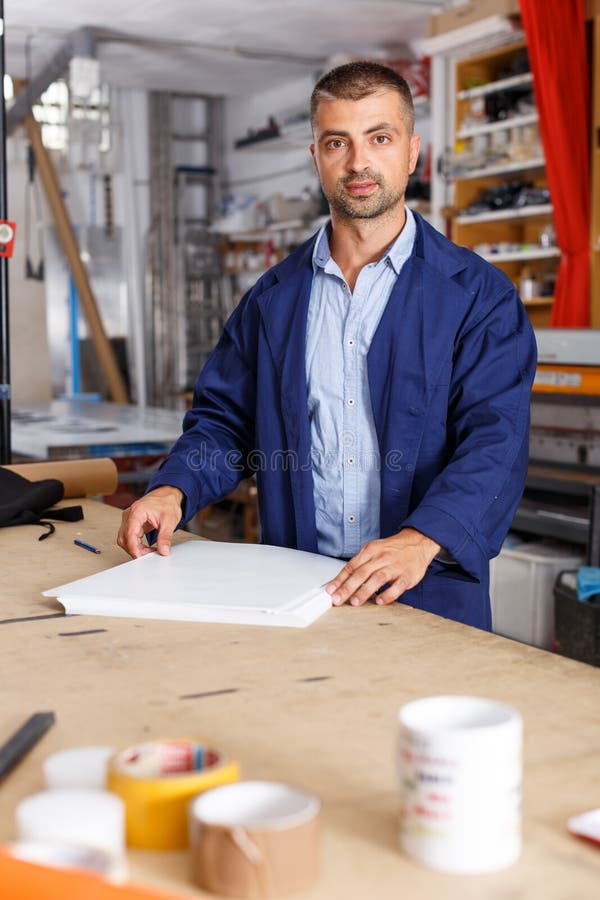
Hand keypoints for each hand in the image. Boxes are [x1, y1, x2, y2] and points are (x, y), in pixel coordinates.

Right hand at [117, 486, 184, 558]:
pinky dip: (136, 545)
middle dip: (135, 550)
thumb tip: (163, 551)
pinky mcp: (131, 523)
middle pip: (124, 538)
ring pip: (124, 539)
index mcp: (137, 511)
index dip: (134, 548)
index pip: (130, 533)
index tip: (141, 557)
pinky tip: (146, 548)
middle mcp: (129, 515)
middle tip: (149, 555)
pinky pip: (129, 537)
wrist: (167, 495)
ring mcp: (129, 519)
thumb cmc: (167, 503)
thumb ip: (165, 537)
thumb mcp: (170, 521)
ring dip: (135, 548)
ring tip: (149, 551)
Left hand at [326, 528, 441, 606]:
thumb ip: (360, 564)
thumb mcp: (374, 550)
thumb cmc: (393, 550)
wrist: (418, 543)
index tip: (330, 591)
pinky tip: (379, 601)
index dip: (339, 579)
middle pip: (362, 573)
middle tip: (337, 599)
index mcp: (371, 551)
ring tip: (355, 602)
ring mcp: (395, 566)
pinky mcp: (408, 576)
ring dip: (365, 591)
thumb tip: (342, 581)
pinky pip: (397, 586)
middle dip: (347, 588)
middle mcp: (382, 557)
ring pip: (377, 578)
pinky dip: (388, 594)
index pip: (351, 566)